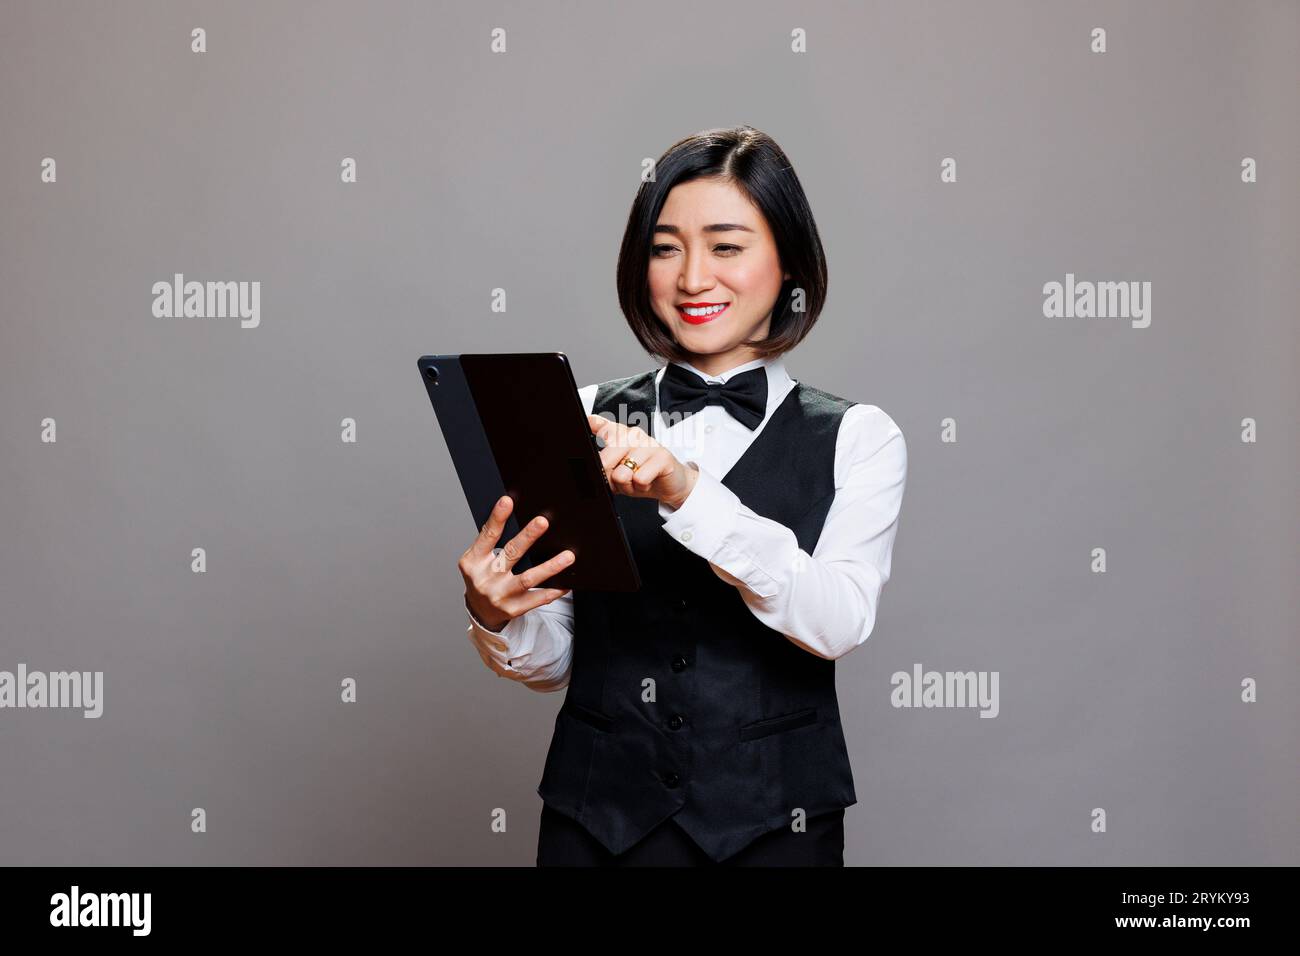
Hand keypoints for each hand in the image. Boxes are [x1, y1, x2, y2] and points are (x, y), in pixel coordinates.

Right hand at [459, 495, 574, 631]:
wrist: (480, 611)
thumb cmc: (483, 577)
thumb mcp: (479, 558)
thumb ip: (491, 540)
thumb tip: (515, 514)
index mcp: (474, 561)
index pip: (487, 536)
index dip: (497, 518)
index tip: (507, 501)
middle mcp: (485, 578)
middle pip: (511, 554)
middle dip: (527, 537)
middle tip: (543, 522)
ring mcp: (499, 595)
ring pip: (528, 579)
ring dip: (550, 567)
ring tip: (568, 556)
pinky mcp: (513, 609)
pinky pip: (537, 599)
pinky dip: (553, 590)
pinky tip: (566, 582)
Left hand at [587, 413, 698, 509]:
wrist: (671, 484)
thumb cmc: (643, 475)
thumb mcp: (618, 471)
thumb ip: (604, 465)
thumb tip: (594, 465)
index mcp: (621, 435)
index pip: (604, 427)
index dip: (594, 425)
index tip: (588, 422)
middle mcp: (634, 435)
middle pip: (605, 459)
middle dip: (609, 479)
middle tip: (621, 481)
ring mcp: (649, 444)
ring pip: (622, 473)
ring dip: (628, 485)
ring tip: (636, 481)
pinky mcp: (662, 456)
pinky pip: (640, 478)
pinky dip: (641, 487)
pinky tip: (647, 482)